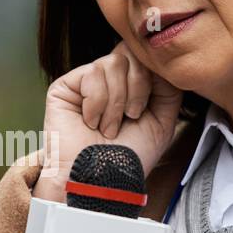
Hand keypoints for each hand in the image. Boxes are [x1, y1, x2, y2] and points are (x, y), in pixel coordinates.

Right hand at [35, 42, 182, 200]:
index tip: (144, 110)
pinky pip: (92, 74)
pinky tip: (90, 122)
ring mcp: (85, 82)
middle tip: (129, 119)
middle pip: (130, 54)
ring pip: (112, 63)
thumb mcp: (162, 121)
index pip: (144, 56)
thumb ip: (168, 88)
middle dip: (137, 90)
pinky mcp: (64, 87)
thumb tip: (161, 60)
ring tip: (108, 127)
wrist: (102, 179)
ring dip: (116, 103)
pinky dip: (96, 103)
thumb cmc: (129, 157)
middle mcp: (108, 81)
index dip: (151, 77)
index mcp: (129, 85)